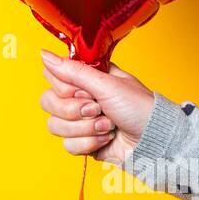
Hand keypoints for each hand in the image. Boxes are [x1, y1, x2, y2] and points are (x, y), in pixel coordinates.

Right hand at [39, 50, 154, 165]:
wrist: (154, 141)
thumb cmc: (139, 108)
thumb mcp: (106, 85)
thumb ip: (73, 71)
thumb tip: (44, 54)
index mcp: (85, 78)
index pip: (52, 77)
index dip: (65, 88)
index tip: (86, 91)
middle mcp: (80, 98)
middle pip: (48, 102)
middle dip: (75, 111)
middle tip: (98, 109)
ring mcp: (79, 122)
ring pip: (55, 126)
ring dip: (85, 128)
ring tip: (107, 126)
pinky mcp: (82, 142)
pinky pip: (67, 145)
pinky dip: (89, 143)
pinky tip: (105, 139)